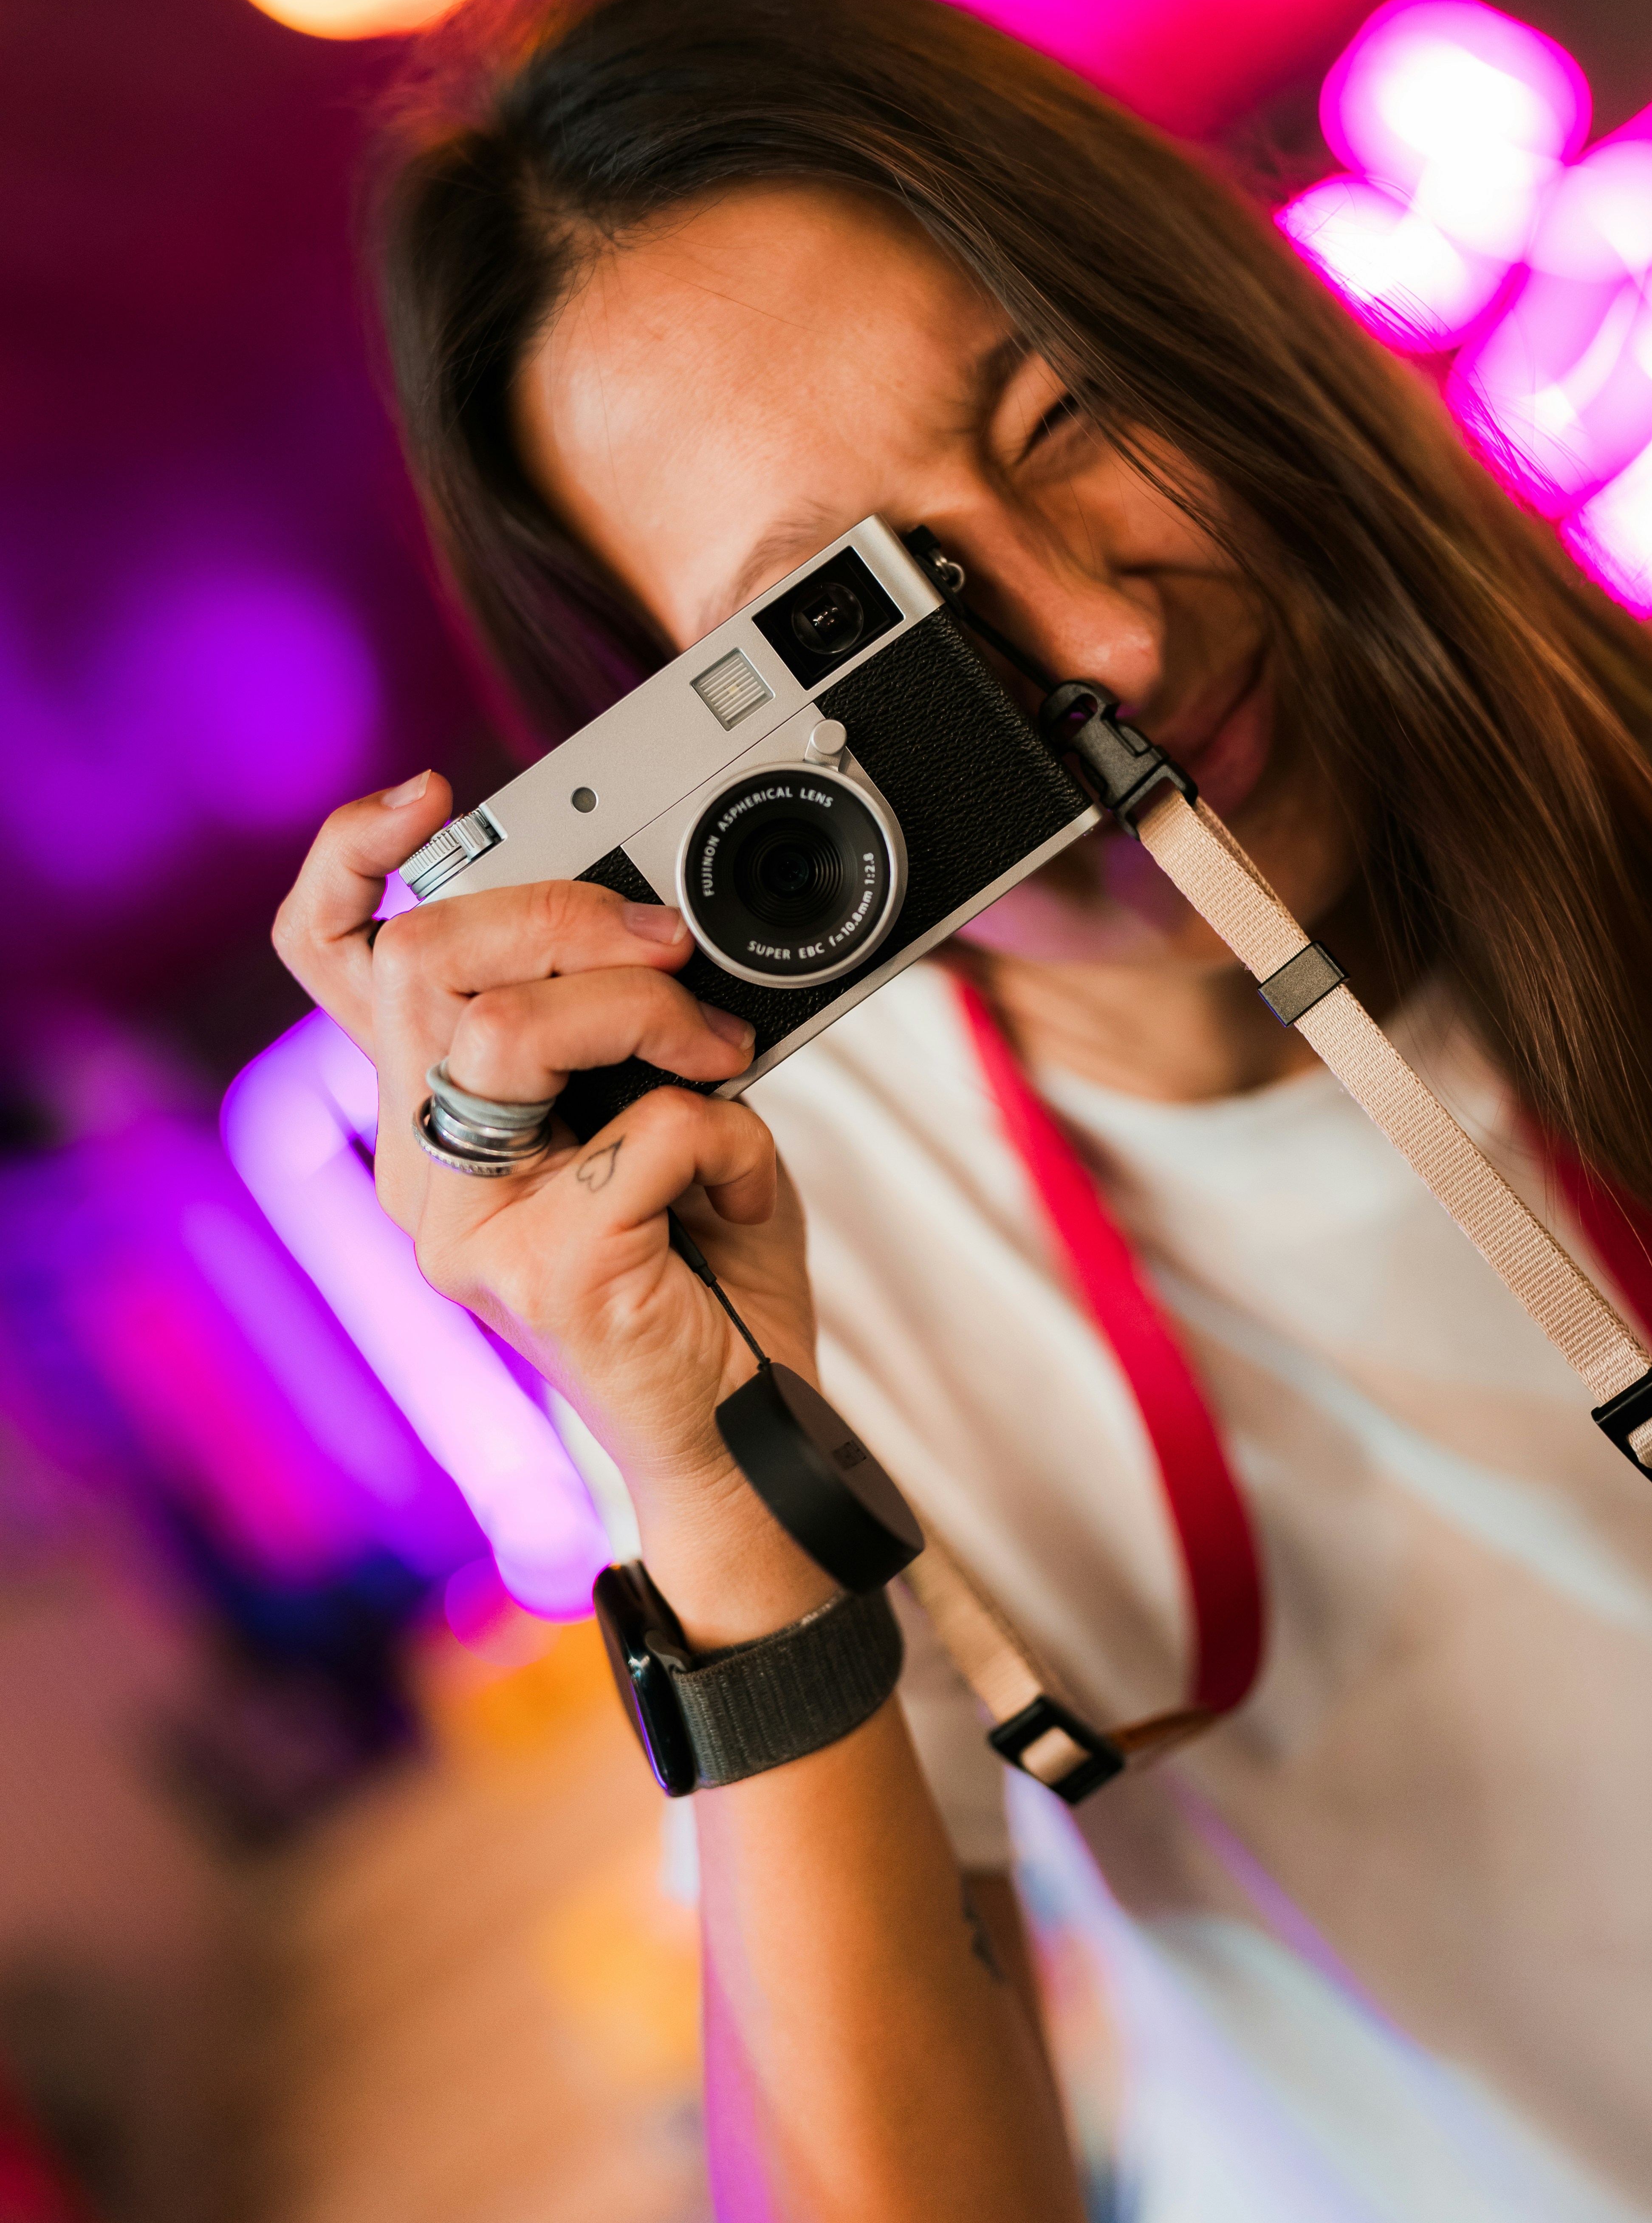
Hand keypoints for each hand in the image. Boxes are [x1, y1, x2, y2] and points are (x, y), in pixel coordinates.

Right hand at [275, 773, 831, 1632]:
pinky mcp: (541, 1273)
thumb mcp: (649, 1106)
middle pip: (427, 961)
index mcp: (430, 1115)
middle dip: (563, 911)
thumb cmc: (704, 1261)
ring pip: (510, 1032)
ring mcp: (465, 1229)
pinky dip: (729, 1132)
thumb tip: (643, 920)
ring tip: (721, 1052)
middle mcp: (419, 1170)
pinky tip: (744, 1182)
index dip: (351, 858)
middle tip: (669, 945)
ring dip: (644, 1009)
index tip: (426, 794)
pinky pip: (645, 1131)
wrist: (745, 1428)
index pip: (335, 962)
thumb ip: (608, 1023)